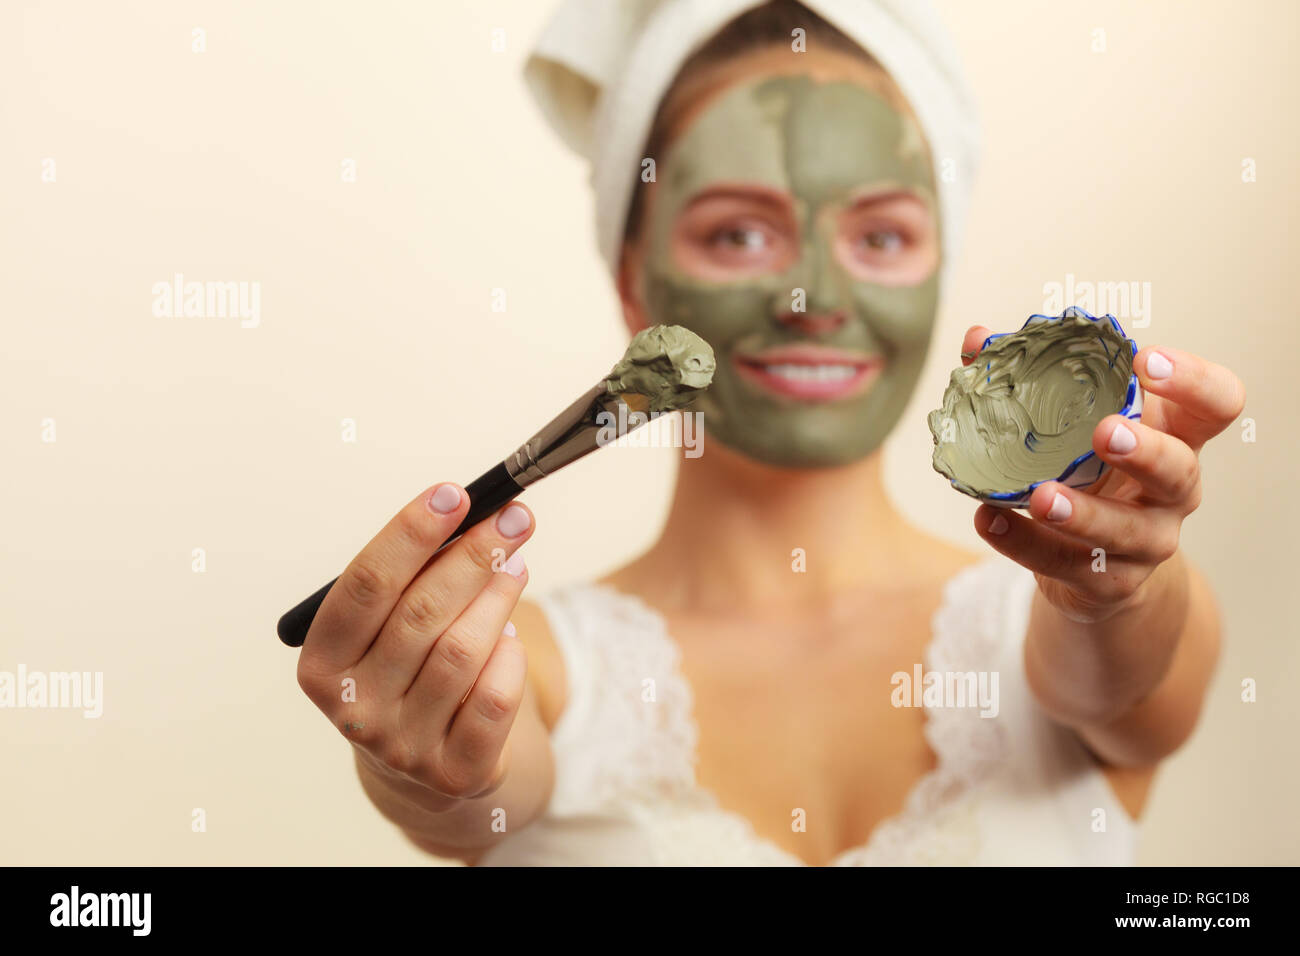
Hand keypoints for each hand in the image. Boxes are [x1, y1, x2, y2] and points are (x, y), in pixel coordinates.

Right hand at [296, 483, 533, 808]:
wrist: (422, 767)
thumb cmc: (405, 671)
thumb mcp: (387, 629)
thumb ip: (414, 579)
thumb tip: (474, 516)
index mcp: (322, 665)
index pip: (366, 586)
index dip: (411, 534)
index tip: (454, 493)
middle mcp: (355, 709)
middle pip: (421, 613)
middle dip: (473, 554)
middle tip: (513, 517)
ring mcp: (403, 745)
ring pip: (462, 651)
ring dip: (498, 596)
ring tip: (515, 563)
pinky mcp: (454, 771)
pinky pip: (495, 698)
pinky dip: (510, 656)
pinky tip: (509, 636)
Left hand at [961, 326, 1244, 621]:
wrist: (1097, 569)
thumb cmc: (1090, 473)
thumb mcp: (1077, 425)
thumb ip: (1031, 380)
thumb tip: (975, 339)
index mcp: (1177, 437)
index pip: (1217, 404)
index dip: (1194, 382)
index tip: (1148, 360)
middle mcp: (1174, 490)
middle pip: (1179, 469)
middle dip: (1145, 451)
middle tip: (1107, 431)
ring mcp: (1146, 541)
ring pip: (1124, 530)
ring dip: (1081, 512)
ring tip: (1040, 496)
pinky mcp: (1108, 582)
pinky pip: (1066, 564)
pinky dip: (1023, 543)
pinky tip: (989, 519)